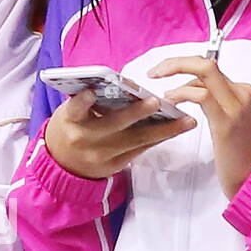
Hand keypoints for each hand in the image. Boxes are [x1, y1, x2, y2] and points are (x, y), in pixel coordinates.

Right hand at [44, 87, 195, 180]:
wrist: (64, 163)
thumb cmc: (74, 126)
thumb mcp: (72, 111)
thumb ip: (90, 99)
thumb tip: (120, 84)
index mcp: (70, 121)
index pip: (74, 109)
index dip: (82, 102)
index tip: (91, 92)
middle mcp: (85, 140)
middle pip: (113, 125)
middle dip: (136, 113)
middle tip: (156, 101)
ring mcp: (102, 156)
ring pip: (136, 140)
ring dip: (164, 129)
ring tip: (186, 119)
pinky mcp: (115, 166)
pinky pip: (141, 149)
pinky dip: (160, 137)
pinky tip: (178, 128)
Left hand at [150, 56, 250, 199]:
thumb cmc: (238, 156)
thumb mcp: (227, 122)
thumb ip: (212, 102)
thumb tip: (187, 89)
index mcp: (243, 91)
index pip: (210, 67)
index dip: (184, 65)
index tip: (164, 70)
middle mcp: (242, 92)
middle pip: (206, 63)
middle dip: (175, 62)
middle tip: (154, 72)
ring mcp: (237, 104)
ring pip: (204, 70)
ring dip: (175, 74)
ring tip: (161, 92)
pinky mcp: (227, 120)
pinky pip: (201, 94)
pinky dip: (181, 93)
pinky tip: (171, 101)